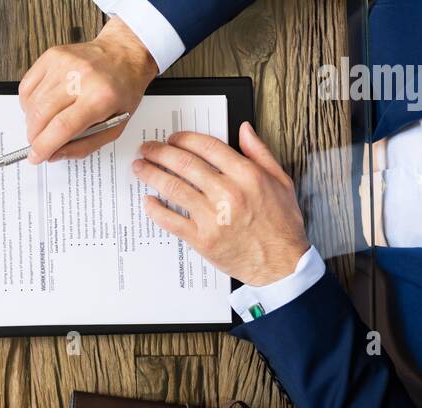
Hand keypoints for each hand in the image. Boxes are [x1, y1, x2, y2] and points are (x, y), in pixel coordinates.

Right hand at [19, 17, 157, 163]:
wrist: (124, 54)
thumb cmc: (123, 90)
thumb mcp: (115, 127)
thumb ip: (84, 146)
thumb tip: (53, 155)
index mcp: (101, 97)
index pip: (62, 127)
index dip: (43, 146)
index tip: (36, 157)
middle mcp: (81, 77)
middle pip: (41, 115)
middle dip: (34, 137)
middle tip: (38, 143)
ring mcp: (64, 63)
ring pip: (32, 102)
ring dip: (31, 121)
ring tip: (43, 125)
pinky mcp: (52, 55)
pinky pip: (27, 86)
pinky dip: (28, 103)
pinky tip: (40, 107)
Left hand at [134, 123, 309, 285]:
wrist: (282, 263)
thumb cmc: (281, 224)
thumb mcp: (281, 181)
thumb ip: (260, 153)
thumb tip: (244, 129)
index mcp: (247, 175)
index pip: (207, 146)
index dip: (185, 139)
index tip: (173, 138)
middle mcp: (227, 193)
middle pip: (184, 163)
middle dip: (160, 152)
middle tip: (147, 148)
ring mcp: (212, 217)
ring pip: (173, 188)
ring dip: (151, 174)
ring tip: (139, 168)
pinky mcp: (202, 239)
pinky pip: (171, 220)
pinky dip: (155, 210)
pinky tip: (147, 201)